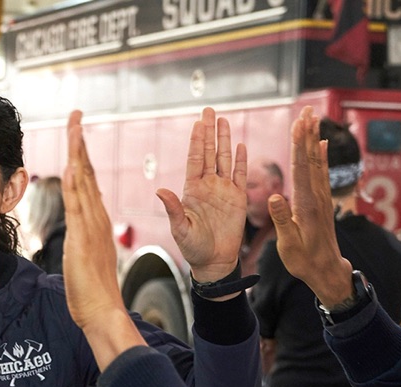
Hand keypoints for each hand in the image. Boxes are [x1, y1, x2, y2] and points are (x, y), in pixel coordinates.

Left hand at [62, 111, 146, 369]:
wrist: (103, 311)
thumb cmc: (92, 293)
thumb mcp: (84, 259)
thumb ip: (83, 243)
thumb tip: (80, 236)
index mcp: (96, 222)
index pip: (88, 182)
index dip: (82, 157)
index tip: (77, 136)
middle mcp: (96, 218)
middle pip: (88, 172)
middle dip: (80, 143)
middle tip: (76, 116)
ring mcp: (91, 226)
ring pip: (84, 180)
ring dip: (78, 152)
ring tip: (75, 126)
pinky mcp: (83, 237)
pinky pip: (78, 202)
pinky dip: (75, 181)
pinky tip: (71, 163)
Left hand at [155, 107, 247, 282]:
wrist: (214, 261)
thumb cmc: (193, 248)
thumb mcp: (180, 229)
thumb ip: (173, 208)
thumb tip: (160, 191)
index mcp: (192, 190)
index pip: (195, 159)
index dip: (196, 141)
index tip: (197, 123)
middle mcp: (208, 186)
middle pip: (209, 153)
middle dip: (209, 132)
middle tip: (209, 110)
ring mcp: (223, 190)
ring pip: (224, 159)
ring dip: (224, 140)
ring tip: (223, 120)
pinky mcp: (238, 198)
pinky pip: (239, 175)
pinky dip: (240, 160)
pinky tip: (240, 145)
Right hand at [269, 107, 353, 306]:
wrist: (326, 269)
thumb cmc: (304, 260)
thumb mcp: (288, 244)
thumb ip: (282, 220)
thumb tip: (275, 197)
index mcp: (305, 205)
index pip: (301, 169)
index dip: (298, 145)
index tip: (298, 124)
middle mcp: (316, 197)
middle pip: (311, 159)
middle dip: (307, 134)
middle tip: (307, 111)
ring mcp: (321, 198)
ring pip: (317, 162)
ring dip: (314, 139)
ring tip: (314, 119)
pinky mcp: (323, 201)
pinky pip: (323, 173)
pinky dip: (322, 156)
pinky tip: (322, 144)